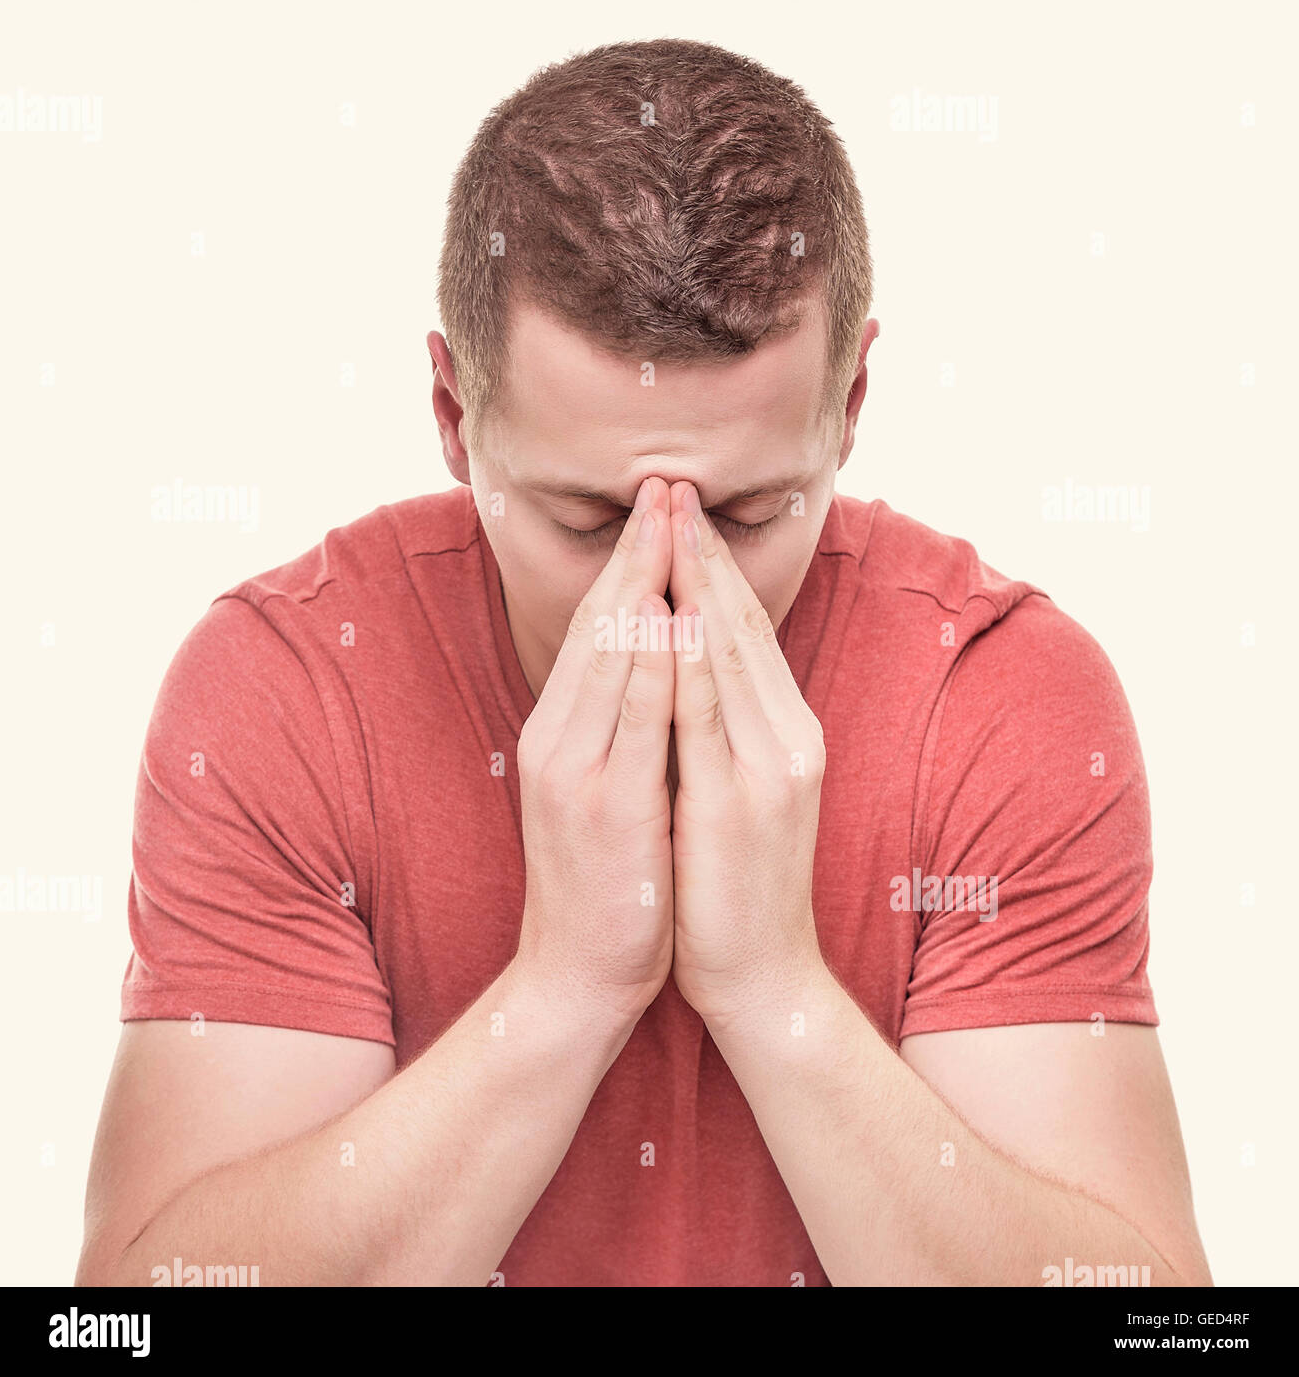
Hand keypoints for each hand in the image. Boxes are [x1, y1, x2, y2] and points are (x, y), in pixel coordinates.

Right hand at [512, 477, 676, 1023]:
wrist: (577, 974)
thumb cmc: (604, 882)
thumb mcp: (597, 790)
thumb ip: (613, 726)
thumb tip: (649, 662)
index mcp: (560, 731)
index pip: (597, 628)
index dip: (630, 563)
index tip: (657, 507)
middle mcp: (560, 739)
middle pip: (602, 626)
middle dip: (638, 551)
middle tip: (664, 483)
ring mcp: (578, 770)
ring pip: (614, 657)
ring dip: (645, 582)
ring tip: (669, 519)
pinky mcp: (608, 805)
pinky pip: (637, 717)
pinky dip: (653, 659)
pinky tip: (670, 613)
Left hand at [666, 481, 828, 1026]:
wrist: (760, 974)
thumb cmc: (736, 883)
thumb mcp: (740, 791)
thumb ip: (727, 727)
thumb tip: (693, 666)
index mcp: (786, 731)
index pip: (744, 630)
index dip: (710, 566)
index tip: (677, 511)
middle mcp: (788, 736)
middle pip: (739, 625)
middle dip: (701, 552)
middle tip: (671, 484)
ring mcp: (770, 766)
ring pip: (729, 654)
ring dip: (696, 581)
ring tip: (670, 520)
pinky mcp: (743, 800)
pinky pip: (709, 714)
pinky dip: (692, 657)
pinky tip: (675, 611)